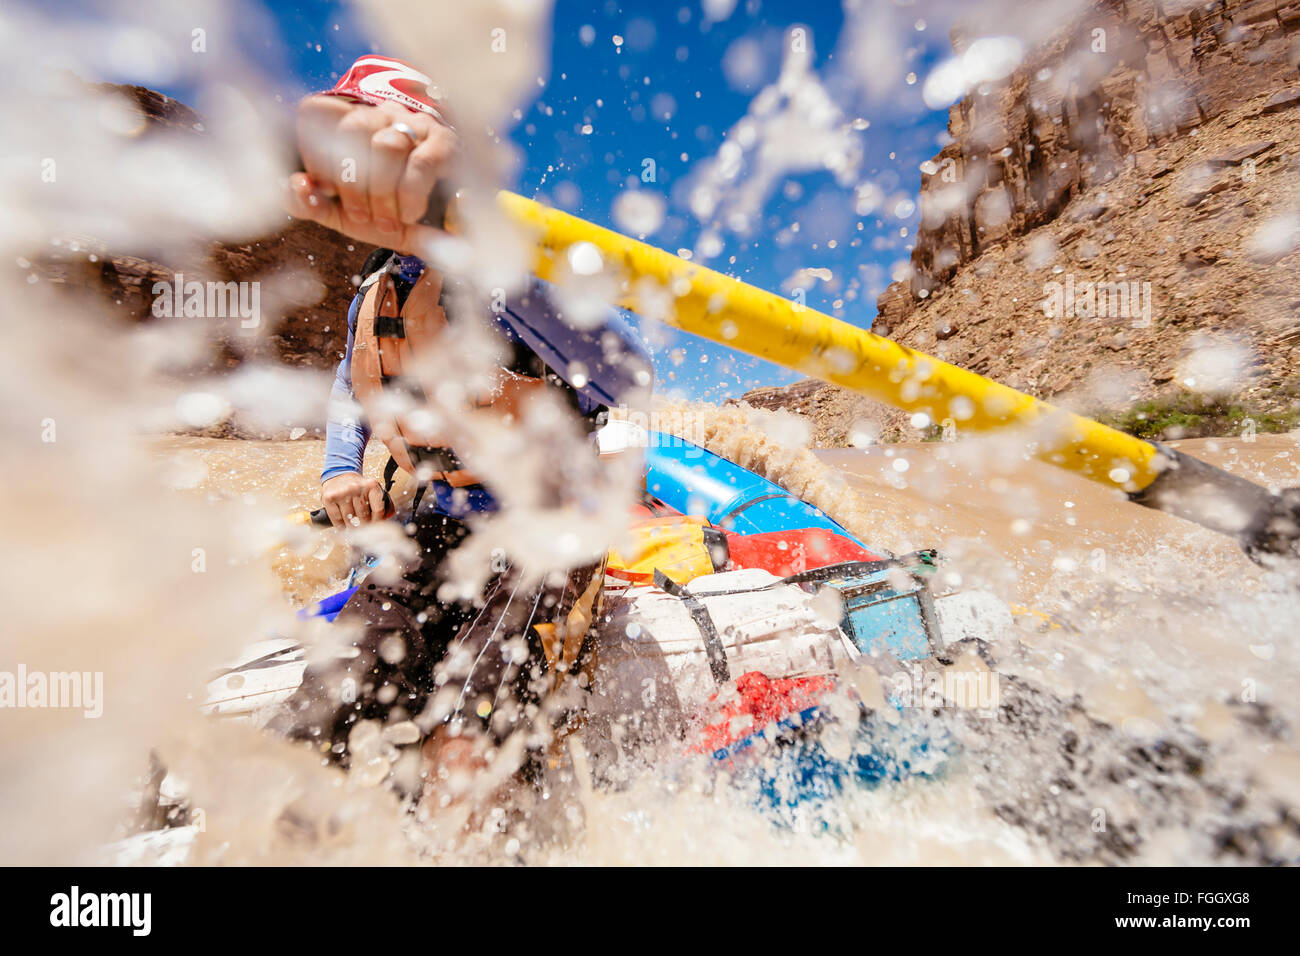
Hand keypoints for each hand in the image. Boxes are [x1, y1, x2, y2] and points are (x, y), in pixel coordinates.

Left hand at [287, 94, 455, 253]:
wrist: (442, 227)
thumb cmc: (386, 212)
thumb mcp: (342, 212)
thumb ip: (309, 202)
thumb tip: (295, 184)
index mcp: (349, 123)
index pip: (318, 111)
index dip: (315, 155)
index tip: (327, 192)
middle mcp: (381, 115)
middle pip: (353, 129)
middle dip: (351, 183)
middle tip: (361, 217)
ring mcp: (415, 125)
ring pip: (387, 146)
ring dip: (381, 193)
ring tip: (387, 222)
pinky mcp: (445, 143)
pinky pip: (420, 163)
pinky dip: (409, 195)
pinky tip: (409, 214)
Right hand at [321, 472, 386, 527]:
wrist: (341, 475)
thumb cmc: (359, 488)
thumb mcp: (374, 491)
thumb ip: (385, 504)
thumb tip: (388, 517)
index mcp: (371, 485)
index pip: (378, 510)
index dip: (378, 522)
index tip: (376, 527)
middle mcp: (356, 487)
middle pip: (364, 517)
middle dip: (365, 526)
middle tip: (364, 528)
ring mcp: (342, 492)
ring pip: (350, 520)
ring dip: (352, 527)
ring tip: (354, 526)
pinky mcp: (329, 497)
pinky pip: (337, 519)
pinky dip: (341, 526)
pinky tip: (344, 525)